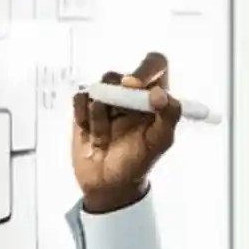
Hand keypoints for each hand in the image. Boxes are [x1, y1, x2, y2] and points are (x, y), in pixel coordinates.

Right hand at [72, 52, 181, 212]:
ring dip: (100, 114)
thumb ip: (168, 116)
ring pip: (98, 87)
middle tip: (114, 117)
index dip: (145, 69)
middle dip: (115, 97)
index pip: (156, 64)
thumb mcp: (160, 142)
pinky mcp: (84, 107)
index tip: (134, 86)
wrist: (108, 184)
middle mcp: (130, 94)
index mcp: (154, 97)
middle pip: (119, 75)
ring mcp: (106, 99)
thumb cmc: (138, 162)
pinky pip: (80, 98)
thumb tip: (159, 94)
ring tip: (105, 136)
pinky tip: (91, 133)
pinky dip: (83, 116)